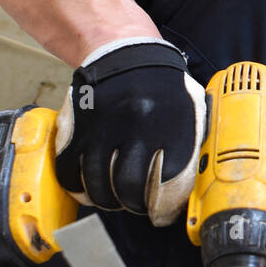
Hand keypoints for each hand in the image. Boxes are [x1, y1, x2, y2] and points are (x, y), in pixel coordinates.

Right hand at [54, 38, 205, 225]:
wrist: (123, 52)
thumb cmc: (163, 86)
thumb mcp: (190, 107)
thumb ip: (193, 143)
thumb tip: (195, 182)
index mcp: (171, 124)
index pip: (167, 182)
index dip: (163, 206)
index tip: (160, 214)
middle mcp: (136, 127)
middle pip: (129, 187)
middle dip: (133, 205)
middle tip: (135, 206)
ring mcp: (103, 128)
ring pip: (98, 184)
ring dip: (105, 200)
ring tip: (112, 200)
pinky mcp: (77, 128)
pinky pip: (70, 169)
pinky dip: (75, 186)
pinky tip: (86, 190)